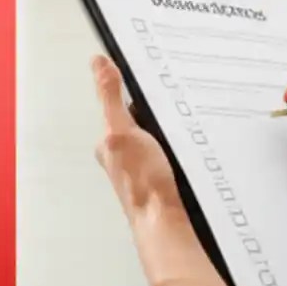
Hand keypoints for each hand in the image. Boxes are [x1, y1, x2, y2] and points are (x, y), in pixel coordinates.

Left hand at [91, 56, 182, 214]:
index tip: (139, 66)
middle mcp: (123, 151)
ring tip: (182, 107)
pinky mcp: (161, 171)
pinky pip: (167, 145)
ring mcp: (142, 162)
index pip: (114, 101)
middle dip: (152, 103)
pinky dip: (176, 136)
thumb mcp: (122, 131)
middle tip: (168, 86)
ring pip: (154, 130)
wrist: (164, 220)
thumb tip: (99, 65)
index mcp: (108, 140)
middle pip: (137, 116)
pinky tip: (187, 136)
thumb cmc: (142, 183)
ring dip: (167, 120)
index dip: (126, 83)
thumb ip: (110, 99)